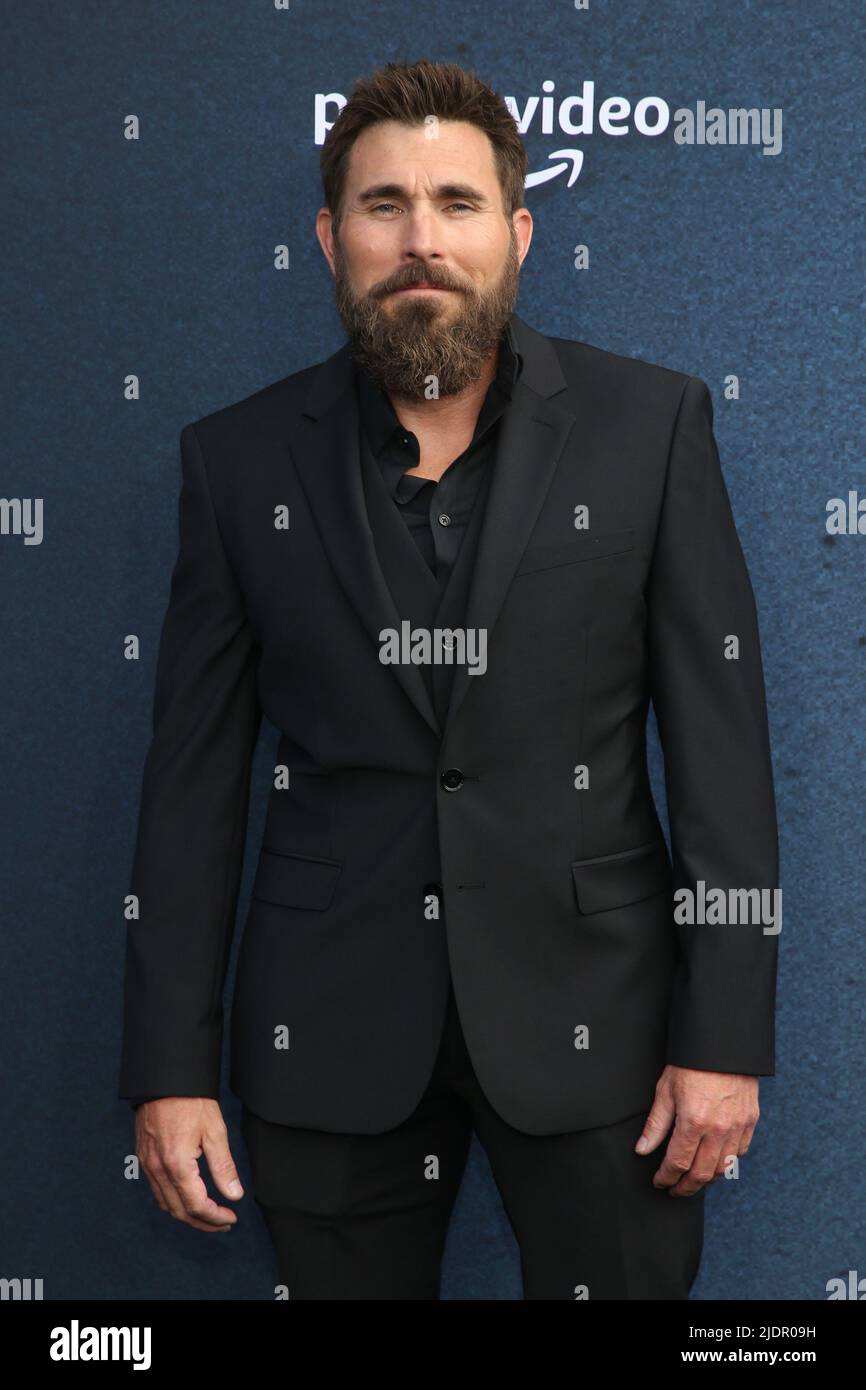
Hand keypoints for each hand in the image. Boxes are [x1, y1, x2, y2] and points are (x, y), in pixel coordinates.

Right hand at [135, 1097, 243, 1230]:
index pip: (197, 1205)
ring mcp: (148, 1164)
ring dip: (187, 1215)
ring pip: (166, 1204)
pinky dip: (172, 1201)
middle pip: (180, 1211)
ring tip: (208, 1214)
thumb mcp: (215, 1131)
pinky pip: (156, 1190)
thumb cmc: (191, 1101)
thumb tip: (234, 1194)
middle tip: (223, 1222)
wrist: (165, 1079)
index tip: (230, 1218)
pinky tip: (186, 1197)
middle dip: (203, 1222)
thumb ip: (224, 1167)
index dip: (215, 1217)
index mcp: (178, 1165)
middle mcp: (158, 1169)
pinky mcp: (143, 1158)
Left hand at [635, 1065, 759, 1196]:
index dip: (666, 1177)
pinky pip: (739, 1153)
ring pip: (723, 1168)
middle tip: (674, 1190)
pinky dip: (726, 1163)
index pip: (678, 1163)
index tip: (659, 1181)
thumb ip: (656, 1125)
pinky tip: (715, 1162)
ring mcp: (737, 1127)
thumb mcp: (665, 1091)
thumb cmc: (692, 1064)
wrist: (723, 1044)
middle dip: (685, 1187)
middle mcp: (718, 1129)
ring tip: (693, 1181)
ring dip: (706, 1180)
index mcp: (694, 1122)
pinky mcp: (750, 1122)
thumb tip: (642, 1149)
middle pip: (702, 1174)